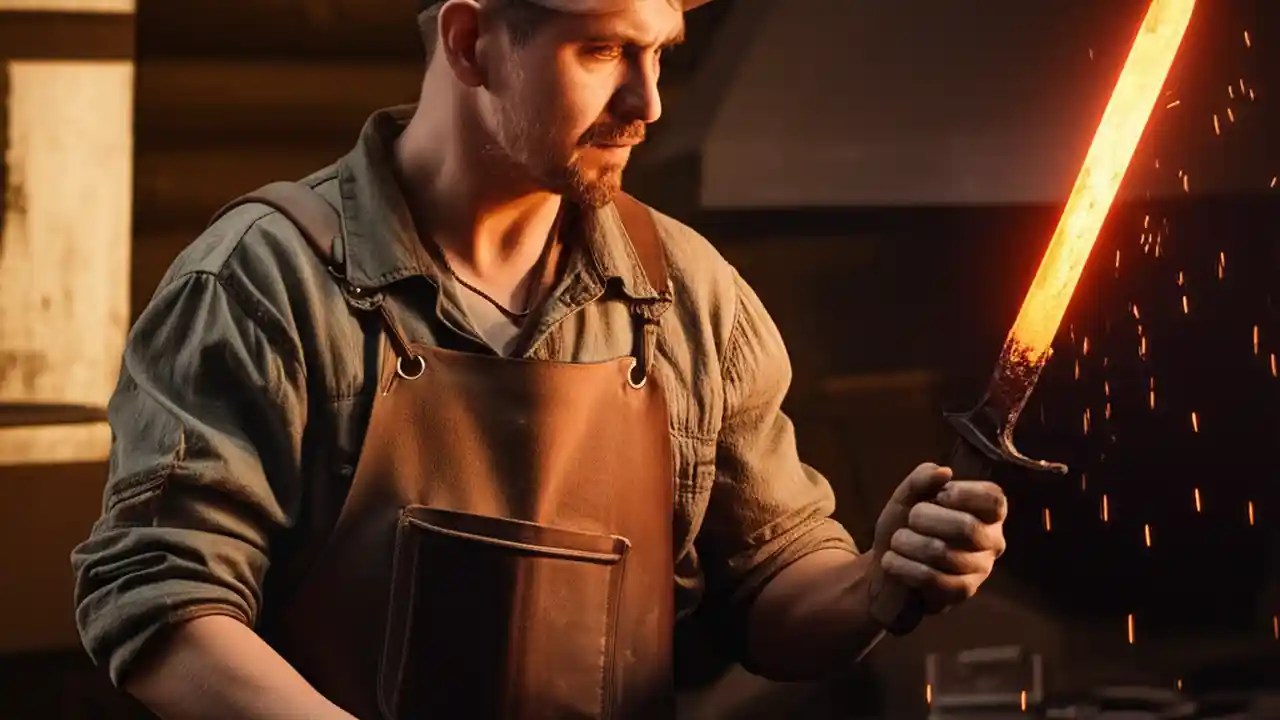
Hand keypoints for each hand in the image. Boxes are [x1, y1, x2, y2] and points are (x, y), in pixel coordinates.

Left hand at [870, 463, 1007, 615]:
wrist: (886, 568)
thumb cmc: (904, 527)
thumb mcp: (906, 497)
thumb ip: (921, 478)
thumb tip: (944, 472)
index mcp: (987, 512)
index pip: (993, 500)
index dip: (963, 494)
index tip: (939, 496)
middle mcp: (992, 540)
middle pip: (967, 527)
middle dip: (925, 518)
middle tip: (910, 520)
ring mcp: (980, 569)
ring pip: (944, 553)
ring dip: (907, 543)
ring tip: (897, 542)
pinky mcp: (962, 592)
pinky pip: (933, 579)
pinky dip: (903, 567)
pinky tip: (891, 561)